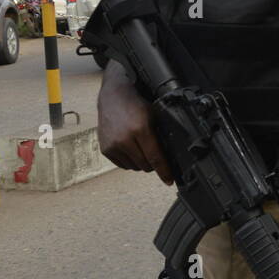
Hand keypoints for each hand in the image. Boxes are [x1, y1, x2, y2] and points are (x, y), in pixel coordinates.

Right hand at [97, 66, 173, 183]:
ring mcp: (113, 145)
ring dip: (141, 162)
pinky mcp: (105, 149)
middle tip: (155, 154)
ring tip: (141, 148)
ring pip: (134, 167)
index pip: (155, 157)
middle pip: (145, 165)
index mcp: (140, 130)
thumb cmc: (136, 106)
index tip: (169, 180)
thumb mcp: (154, 116)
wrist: (113, 97)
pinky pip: (123, 165)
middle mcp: (124, 140)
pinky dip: (130, 161)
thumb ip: (161, 135)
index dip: (164, 171)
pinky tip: (131, 149)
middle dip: (153, 163)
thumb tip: (172, 155)